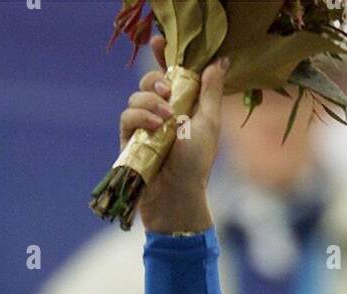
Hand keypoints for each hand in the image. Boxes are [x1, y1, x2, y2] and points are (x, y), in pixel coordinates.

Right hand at [119, 33, 226, 231]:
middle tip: (169, 91)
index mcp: (183, 107)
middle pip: (149, 80)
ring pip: (136, 96)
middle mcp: (162, 114)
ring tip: (168, 120)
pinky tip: (154, 127)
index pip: (170, 74)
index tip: (160, 43)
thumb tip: (220, 60)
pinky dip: (140, 116)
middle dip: (156, 79)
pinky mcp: (129, 139)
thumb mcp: (208, 124)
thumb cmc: (197, 165)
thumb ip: (210, 92)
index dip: (164, 57)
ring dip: (151, 102)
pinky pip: (126, 115)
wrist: (178, 197)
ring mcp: (144, 126)